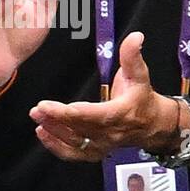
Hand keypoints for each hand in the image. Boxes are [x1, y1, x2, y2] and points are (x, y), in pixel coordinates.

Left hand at [29, 32, 178, 161]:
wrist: (153, 126)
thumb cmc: (142, 98)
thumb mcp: (140, 75)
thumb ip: (132, 56)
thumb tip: (135, 36)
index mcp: (119, 114)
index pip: (89, 115)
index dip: (65, 112)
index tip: (45, 105)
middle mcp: (109, 133)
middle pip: (77, 129)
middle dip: (54, 119)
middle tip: (36, 109)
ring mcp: (101, 145)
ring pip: (72, 143)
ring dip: (52, 131)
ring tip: (37, 118)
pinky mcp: (95, 153)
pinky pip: (73, 154)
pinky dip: (55, 147)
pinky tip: (42, 133)